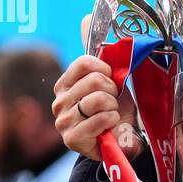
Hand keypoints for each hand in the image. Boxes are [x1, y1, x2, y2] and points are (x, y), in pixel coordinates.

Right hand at [52, 50, 140, 164]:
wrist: (123, 141)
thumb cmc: (114, 111)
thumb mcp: (111, 84)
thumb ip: (103, 67)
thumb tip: (98, 40)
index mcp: (64, 85)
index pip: (84, 63)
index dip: (105, 71)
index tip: (111, 81)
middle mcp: (59, 102)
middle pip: (94, 80)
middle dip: (112, 92)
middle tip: (112, 103)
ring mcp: (63, 121)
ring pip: (98, 99)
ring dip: (112, 107)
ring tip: (110, 114)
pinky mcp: (72, 139)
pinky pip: (100, 119)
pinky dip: (111, 120)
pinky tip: (109, 126)